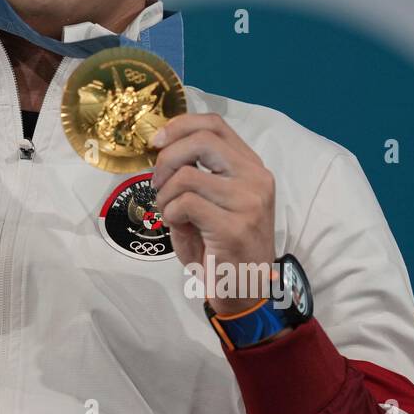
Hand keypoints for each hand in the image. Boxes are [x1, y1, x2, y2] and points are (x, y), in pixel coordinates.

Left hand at [147, 112, 276, 316]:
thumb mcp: (209, 202)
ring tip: (169, 211)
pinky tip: (177, 225)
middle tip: (156, 181)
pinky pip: (185, 204)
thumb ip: (193, 174)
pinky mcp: (234, 227)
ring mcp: (249, 202)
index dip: (180, 125)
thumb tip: (160, 150)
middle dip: (167, 157)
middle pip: (202, 140)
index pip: (215, 124)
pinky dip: (170, 213)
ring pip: (187, 176)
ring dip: (165, 195)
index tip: (157, 141)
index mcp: (251, 167)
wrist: (243, 289)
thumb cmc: (221, 245)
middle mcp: (256, 178)